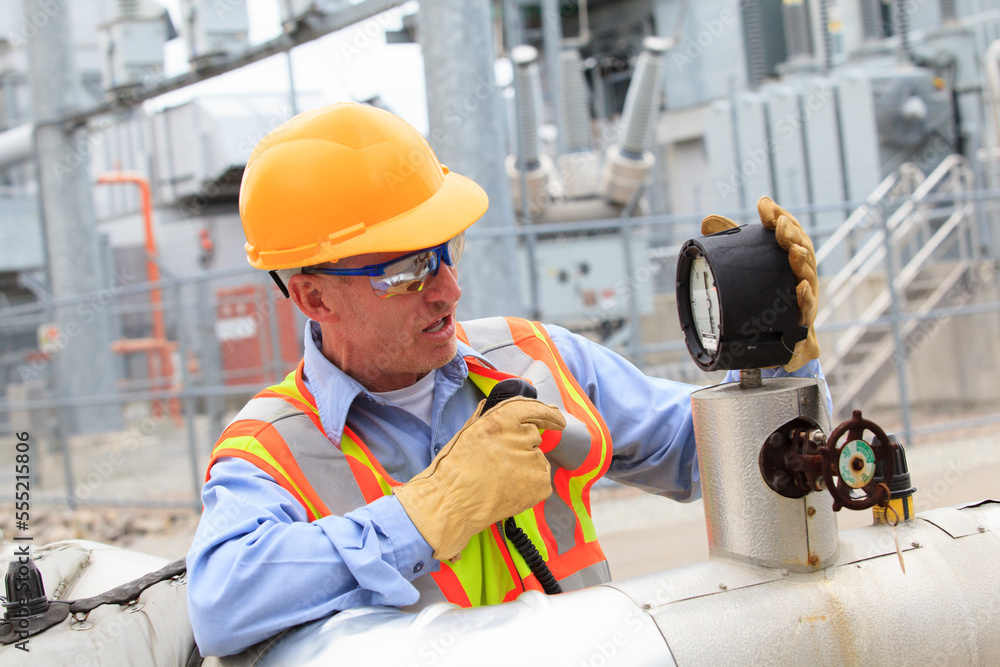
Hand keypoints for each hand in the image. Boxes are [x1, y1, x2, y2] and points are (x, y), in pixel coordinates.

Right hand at [394, 397, 564, 560]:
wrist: (452, 504)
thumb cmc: (453, 471)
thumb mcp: (466, 434)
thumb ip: (485, 418)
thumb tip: (494, 407)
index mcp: (501, 421)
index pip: (532, 409)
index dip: (548, 413)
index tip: (558, 420)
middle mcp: (521, 437)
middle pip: (533, 437)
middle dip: (522, 447)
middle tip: (500, 463)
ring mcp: (534, 462)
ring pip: (537, 460)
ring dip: (525, 467)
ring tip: (500, 480)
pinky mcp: (540, 484)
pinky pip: (541, 480)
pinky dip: (530, 486)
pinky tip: (510, 491)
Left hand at [700, 196, 819, 371]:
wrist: (777, 337)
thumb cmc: (768, 292)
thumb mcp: (749, 264)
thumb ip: (732, 242)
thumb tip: (707, 221)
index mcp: (788, 253)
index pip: (787, 228)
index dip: (777, 215)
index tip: (763, 205)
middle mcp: (799, 269)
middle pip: (801, 246)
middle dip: (791, 233)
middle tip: (779, 223)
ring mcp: (804, 291)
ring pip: (808, 272)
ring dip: (802, 259)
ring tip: (793, 250)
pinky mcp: (803, 316)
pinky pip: (807, 305)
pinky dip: (806, 295)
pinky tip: (801, 287)